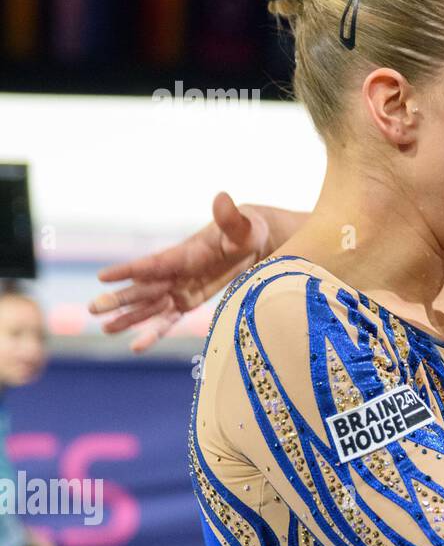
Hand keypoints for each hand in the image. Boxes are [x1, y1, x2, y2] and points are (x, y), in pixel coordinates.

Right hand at [89, 193, 276, 351]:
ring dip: (129, 318)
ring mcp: (179, 288)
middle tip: (93, 308)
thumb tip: (223, 197)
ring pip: (150, 306)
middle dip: (121, 299)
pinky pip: (169, 320)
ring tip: (105, 329)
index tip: (103, 276)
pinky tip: (136, 347)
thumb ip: (230, 218)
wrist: (248, 241)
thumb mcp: (242, 227)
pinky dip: (154, 333)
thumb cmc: (245, 231)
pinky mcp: (187, 301)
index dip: (130, 270)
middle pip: (145, 288)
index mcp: (185, 253)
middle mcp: (176, 272)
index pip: (154, 263)